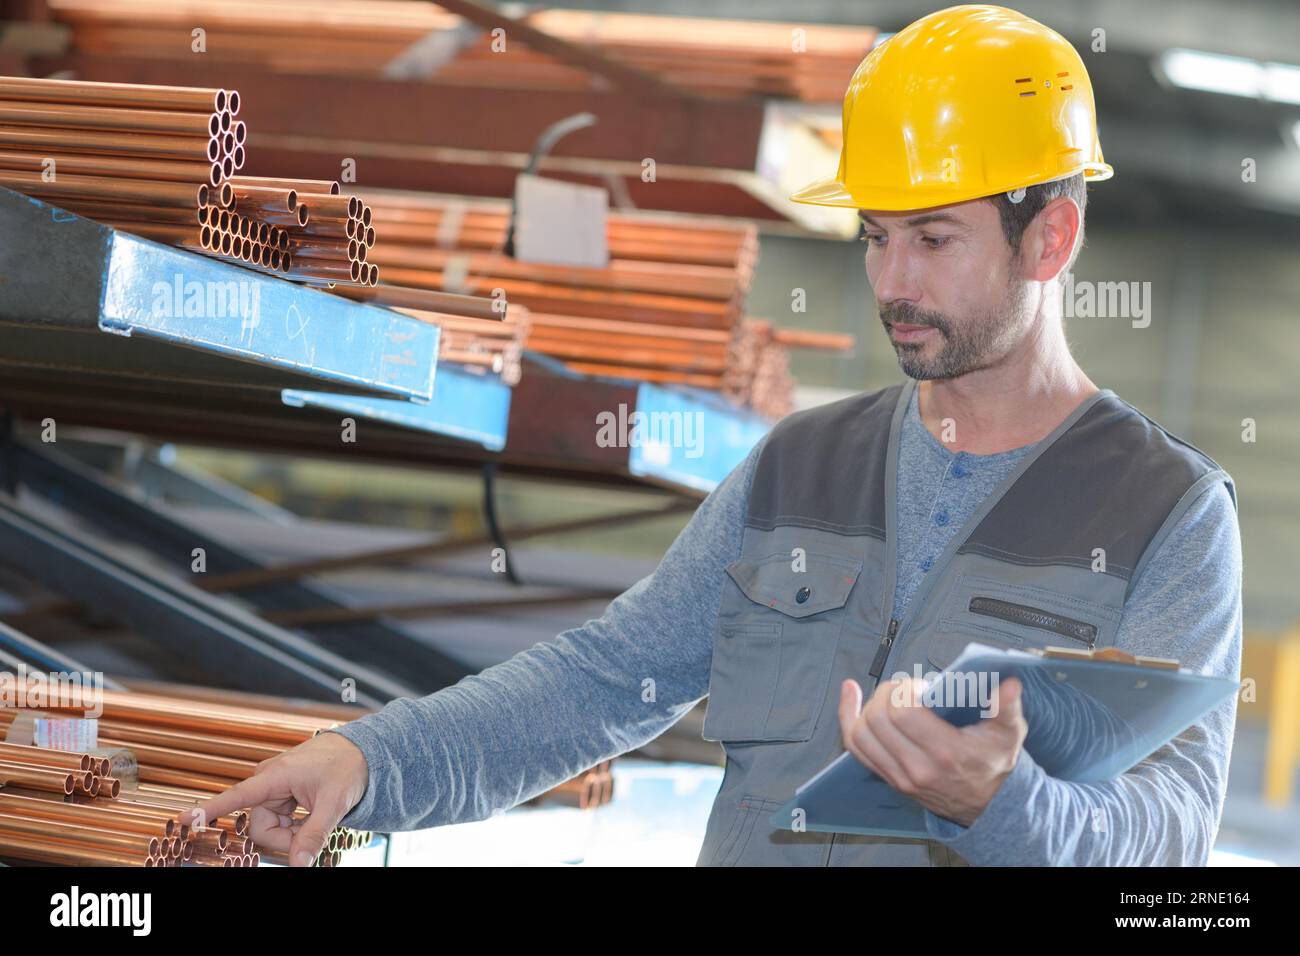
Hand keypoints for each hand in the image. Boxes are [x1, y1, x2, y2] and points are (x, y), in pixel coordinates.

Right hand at [189, 732, 369, 866]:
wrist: (359, 751)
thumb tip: (299, 865)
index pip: (237, 796)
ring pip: (269, 827)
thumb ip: (314, 835)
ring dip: (292, 832)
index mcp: (275, 776)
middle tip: (315, 829)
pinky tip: (311, 814)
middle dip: (285, 838)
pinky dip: (294, 826)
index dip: (209, 810)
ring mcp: (273, 788)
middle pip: (261, 827)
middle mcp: (268, 780)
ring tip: (318, 815)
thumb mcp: (335, 804)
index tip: (183, 819)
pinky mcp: (279, 794)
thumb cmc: (347, 767)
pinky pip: (277, 821)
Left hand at [838, 673, 1026, 826]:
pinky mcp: (889, 778)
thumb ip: (1007, 707)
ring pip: (860, 733)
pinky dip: (848, 719)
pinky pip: (855, 747)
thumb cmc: (995, 763)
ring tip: (887, 695)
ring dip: (867, 706)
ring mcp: (900, 776)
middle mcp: (918, 768)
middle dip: (886, 693)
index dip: (904, 689)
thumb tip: (1009, 684)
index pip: (902, 712)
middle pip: (877, 719)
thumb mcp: (1009, 733)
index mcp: (946, 752)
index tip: (919, 685)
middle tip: (905, 688)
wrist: (989, 805)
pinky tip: (851, 697)